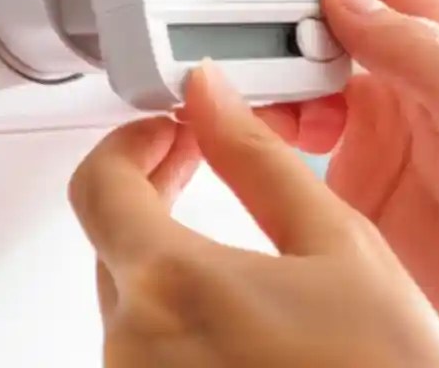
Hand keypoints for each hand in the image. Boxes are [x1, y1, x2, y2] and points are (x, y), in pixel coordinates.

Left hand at [69, 63, 438, 367]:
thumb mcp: (338, 242)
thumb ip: (261, 159)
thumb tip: (214, 97)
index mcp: (173, 284)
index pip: (99, 184)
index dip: (131, 141)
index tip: (167, 131)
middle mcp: (135, 344)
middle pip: (111, 240)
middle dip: (152, 191)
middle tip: (196, 161)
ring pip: (131, 297)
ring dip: (170, 255)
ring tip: (237, 245)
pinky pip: (149, 347)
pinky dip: (181, 312)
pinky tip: (242, 309)